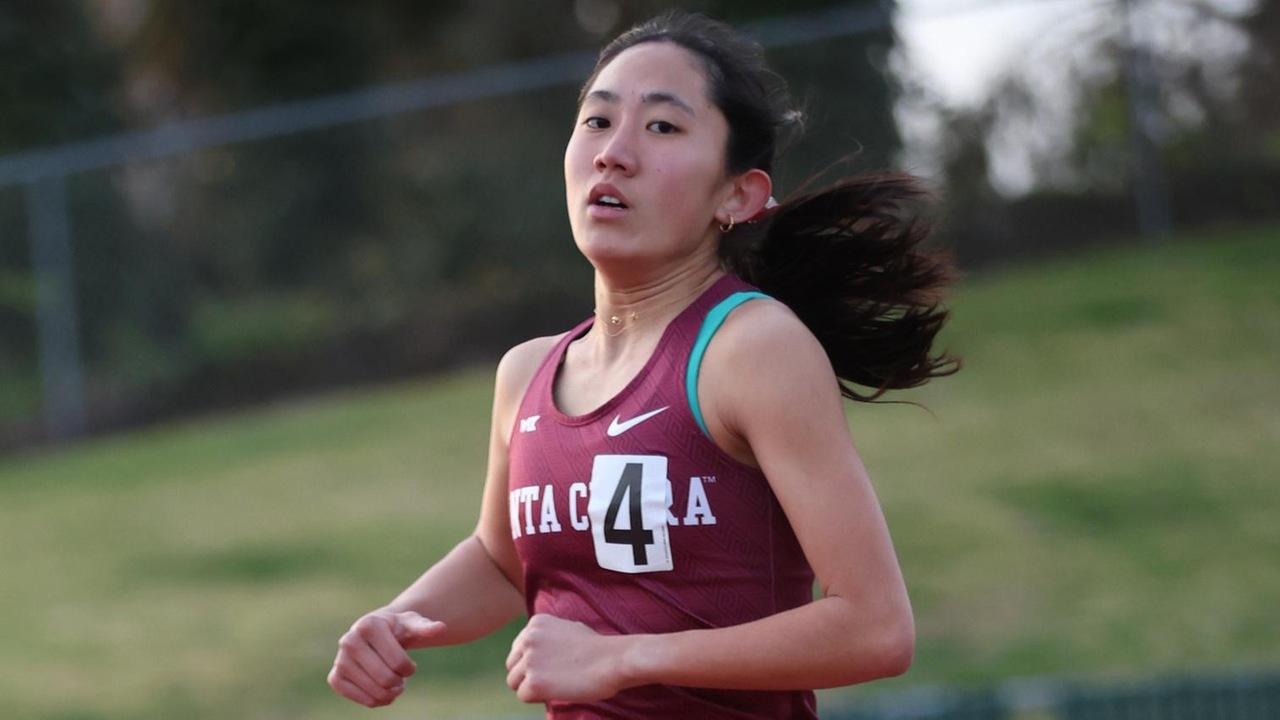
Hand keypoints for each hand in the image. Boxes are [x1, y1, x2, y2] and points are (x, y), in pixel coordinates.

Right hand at [327, 610, 447, 706]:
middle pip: (386, 679)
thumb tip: (441, 628)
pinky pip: (360, 699)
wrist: (375, 633)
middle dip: (400, 682)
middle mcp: (349, 640)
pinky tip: (379, 690)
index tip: (409, 664)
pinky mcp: (335, 677)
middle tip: (400, 676)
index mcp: (369, 625)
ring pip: (374, 693)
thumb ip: (426, 628)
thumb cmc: (397, 629)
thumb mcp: (412, 624)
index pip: (399, 662)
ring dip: (390, 693)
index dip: (409, 669)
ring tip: (392, 682)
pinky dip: (375, 701)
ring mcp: (340, 659)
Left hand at [505, 614, 628, 702]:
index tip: (550, 665)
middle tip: (551, 679)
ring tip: (554, 685)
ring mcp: (530, 660)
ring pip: (514, 682)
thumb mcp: (568, 628)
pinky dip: (538, 698)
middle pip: (512, 665)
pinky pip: (523, 696)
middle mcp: (528, 638)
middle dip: (527, 674)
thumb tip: (532, 650)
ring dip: (531, 686)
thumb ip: (547, 636)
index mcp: (535, 623)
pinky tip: (556, 691)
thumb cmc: (597, 648)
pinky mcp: (534, 682)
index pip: (518, 649)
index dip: (532, 661)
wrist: (613, 660)